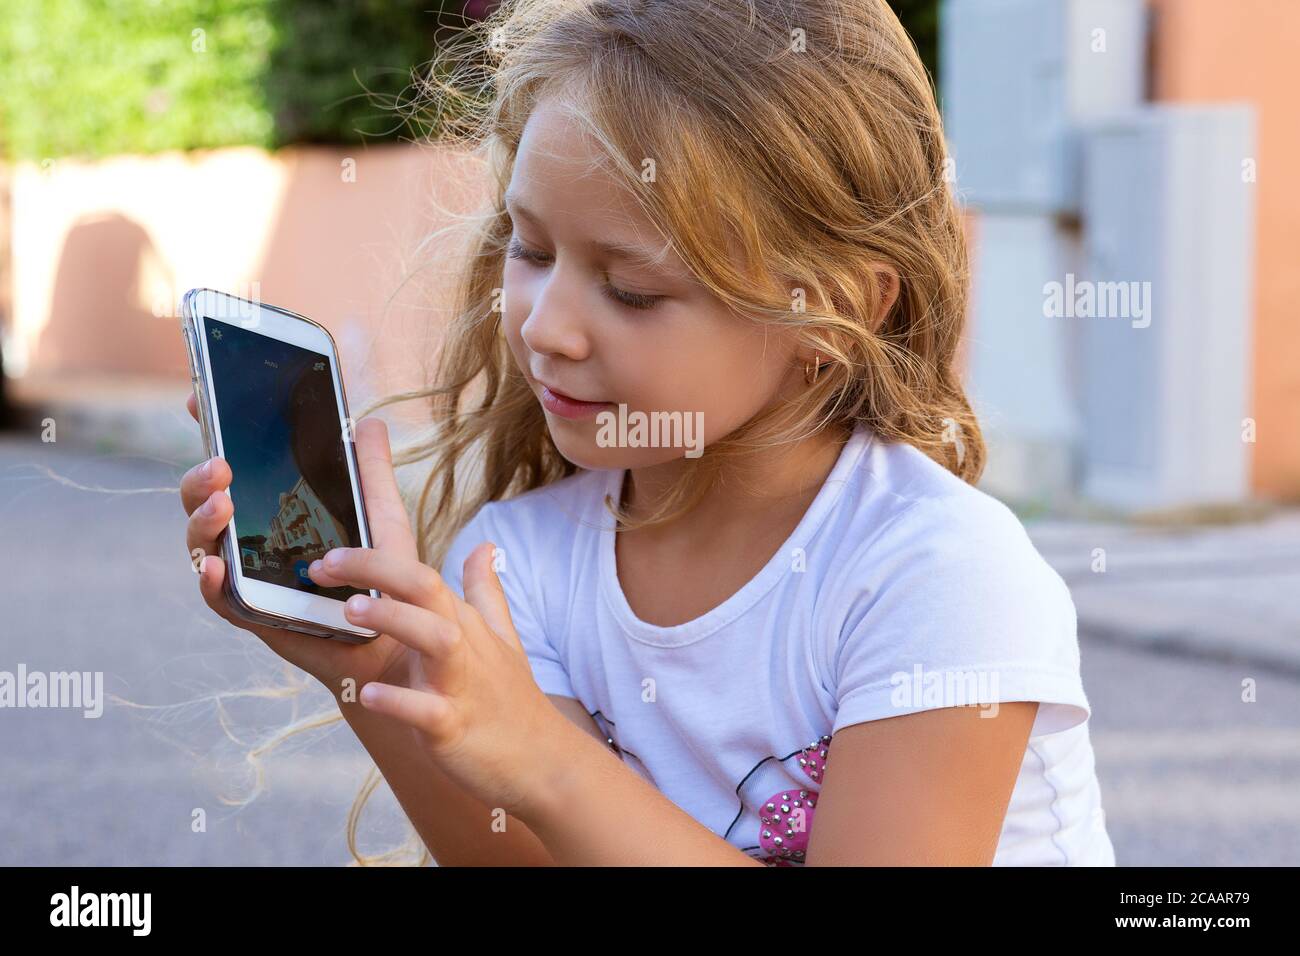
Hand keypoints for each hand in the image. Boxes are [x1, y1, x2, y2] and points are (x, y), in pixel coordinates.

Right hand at [179, 393, 413, 691]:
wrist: (396, 637)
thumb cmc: (384, 576)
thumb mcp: (380, 515)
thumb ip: (370, 471)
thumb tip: (370, 420)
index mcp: (271, 506)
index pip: (230, 464)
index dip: (209, 430)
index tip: (195, 398)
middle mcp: (249, 536)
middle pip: (203, 500)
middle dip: (200, 478)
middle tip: (220, 464)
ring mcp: (246, 573)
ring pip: (201, 543)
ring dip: (202, 520)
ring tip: (222, 503)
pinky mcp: (252, 612)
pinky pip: (218, 597)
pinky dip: (208, 580)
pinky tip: (213, 563)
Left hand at [311, 536, 575, 819]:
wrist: (544, 762)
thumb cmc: (512, 700)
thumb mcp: (503, 637)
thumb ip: (485, 591)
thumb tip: (485, 548)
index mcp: (464, 622)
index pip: (420, 574)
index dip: (373, 558)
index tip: (328, 557)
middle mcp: (463, 645)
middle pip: (427, 589)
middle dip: (377, 568)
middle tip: (325, 563)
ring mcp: (461, 685)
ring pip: (435, 639)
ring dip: (395, 620)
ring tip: (350, 610)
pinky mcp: (456, 728)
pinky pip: (428, 711)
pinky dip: (400, 701)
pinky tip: (369, 694)